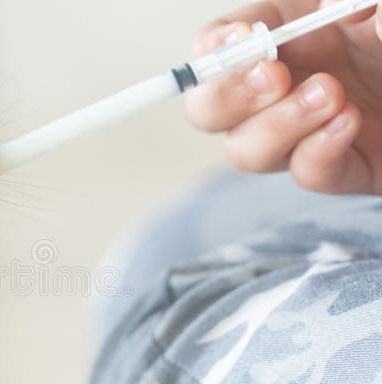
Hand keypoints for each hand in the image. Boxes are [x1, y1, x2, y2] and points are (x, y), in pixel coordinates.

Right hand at [185, 1, 381, 193]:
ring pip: (246, 152)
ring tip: (331, 96)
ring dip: (275, 127)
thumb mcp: (379, 1)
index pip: (219, 45)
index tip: (242, 39)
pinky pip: (308, 174)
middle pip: (210, 110)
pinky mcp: (349, 168)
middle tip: (272, 76)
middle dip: (227, 96)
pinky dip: (317, 153)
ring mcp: (312, 131)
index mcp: (291, 31)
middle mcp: (290, 85)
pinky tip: (349, 123)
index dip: (215, 47)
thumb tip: (314, 14)